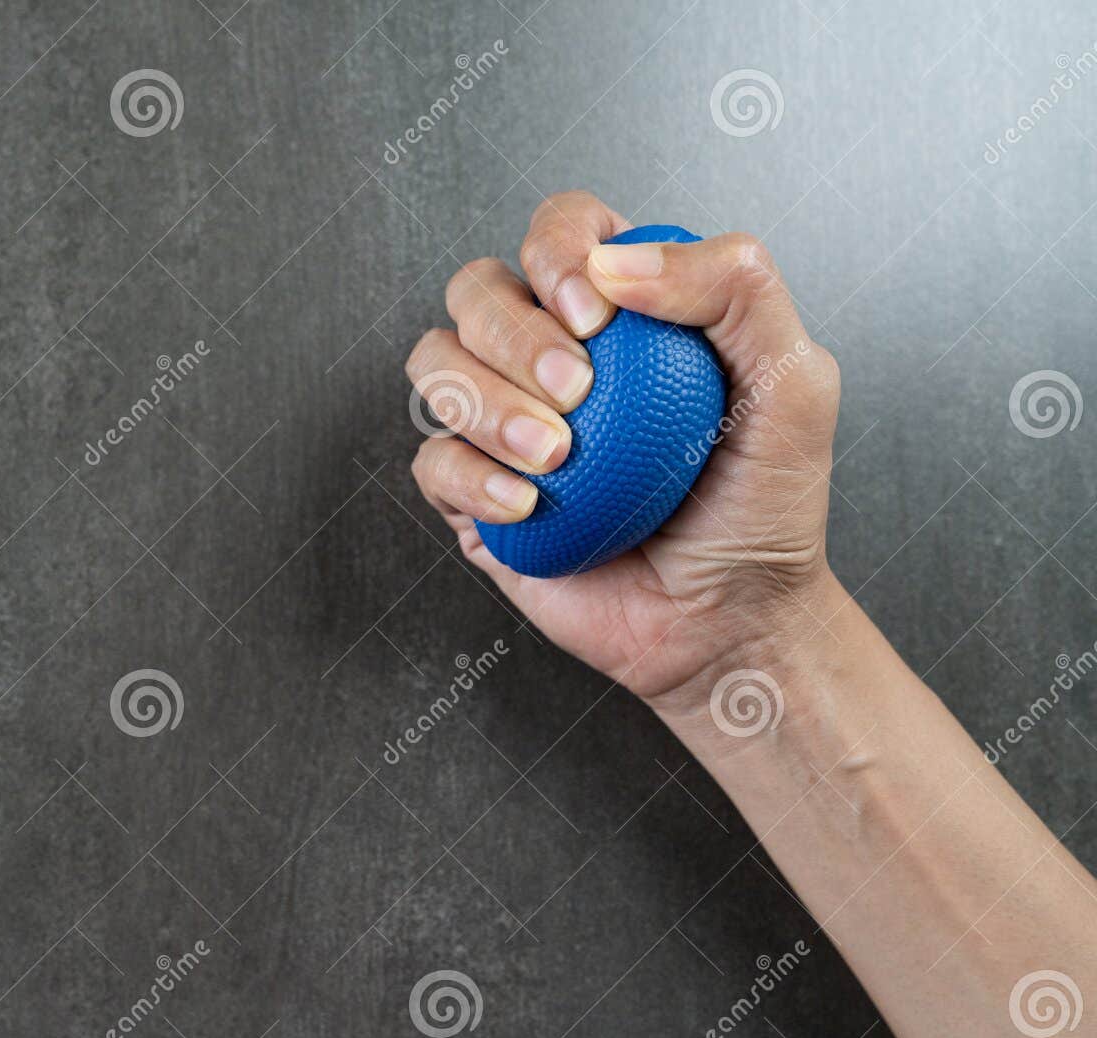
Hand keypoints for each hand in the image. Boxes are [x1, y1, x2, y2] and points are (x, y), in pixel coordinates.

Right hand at [407, 191, 842, 702]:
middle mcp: (548, 354)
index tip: (598, 316)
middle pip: (476, 288)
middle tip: (579, 394)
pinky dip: (470, 474)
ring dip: (485, 402)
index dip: (555, 250)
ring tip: (557, 457)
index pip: (560, 230)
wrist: (727, 620)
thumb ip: (735, 288)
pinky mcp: (472, 495)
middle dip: (514, 332)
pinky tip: (528, 505)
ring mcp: (500, 423)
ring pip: (435, 363)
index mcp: (619, 309)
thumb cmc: (764, 504)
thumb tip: (618, 259)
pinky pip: (430, 460)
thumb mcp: (794, 382)